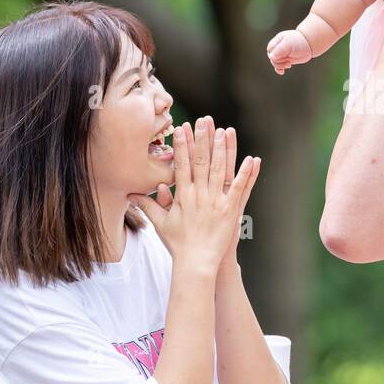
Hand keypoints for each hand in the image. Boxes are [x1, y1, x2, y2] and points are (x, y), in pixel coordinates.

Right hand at [129, 116, 259, 273]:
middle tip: (205, 120)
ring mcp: (216, 202)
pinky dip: (246, 174)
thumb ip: (147, 205)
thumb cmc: (178, 244)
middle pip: (201, 162)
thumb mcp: (160, 223)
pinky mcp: (230, 211)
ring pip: (220, 170)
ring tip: (225, 131)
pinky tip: (252, 159)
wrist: (196, 263)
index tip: (183, 127)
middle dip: (203, 139)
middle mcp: (199, 195)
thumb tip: (130, 194)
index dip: (183, 145)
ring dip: (223, 150)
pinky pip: (240, 188)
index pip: (182, 164)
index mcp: (183, 196)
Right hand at [266, 29, 312, 74]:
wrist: (309, 44)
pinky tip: (282, 72)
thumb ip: (279, 50)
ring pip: (275, 63)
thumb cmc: (299, 42)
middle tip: (288, 61)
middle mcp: (278, 48)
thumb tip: (271, 58)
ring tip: (289, 64)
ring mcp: (282, 55)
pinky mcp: (286, 60)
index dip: (274, 55)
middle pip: (272, 58)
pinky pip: (279, 67)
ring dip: (281, 65)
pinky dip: (279, 70)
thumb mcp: (288, 44)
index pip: (270, 50)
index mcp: (276, 42)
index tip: (283, 55)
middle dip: (279, 61)